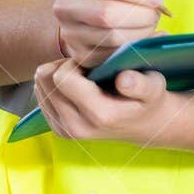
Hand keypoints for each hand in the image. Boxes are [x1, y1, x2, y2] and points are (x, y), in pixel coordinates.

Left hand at [34, 57, 178, 144]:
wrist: (143, 126)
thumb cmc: (148, 99)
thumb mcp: (154, 86)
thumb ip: (141, 83)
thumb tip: (124, 80)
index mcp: (99, 115)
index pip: (62, 77)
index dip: (73, 61)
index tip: (90, 62)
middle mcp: (77, 127)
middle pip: (45, 81)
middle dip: (62, 66)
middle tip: (84, 66)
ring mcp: (66, 132)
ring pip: (39, 88)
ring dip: (56, 76)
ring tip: (81, 77)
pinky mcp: (59, 132)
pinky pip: (40, 99)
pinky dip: (54, 88)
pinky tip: (75, 88)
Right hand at [52, 0, 166, 68]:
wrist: (95, 17)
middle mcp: (65, 4)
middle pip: (106, 13)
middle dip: (140, 15)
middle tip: (155, 15)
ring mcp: (70, 32)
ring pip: (111, 36)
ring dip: (139, 32)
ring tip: (149, 24)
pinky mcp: (81, 54)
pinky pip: (112, 54)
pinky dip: (132, 47)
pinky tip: (140, 37)